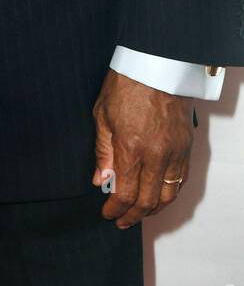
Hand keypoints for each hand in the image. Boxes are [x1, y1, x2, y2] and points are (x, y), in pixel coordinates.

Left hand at [92, 69, 192, 227]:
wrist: (155, 64)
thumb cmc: (126, 84)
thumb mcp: (102, 115)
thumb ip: (102, 152)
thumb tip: (100, 181)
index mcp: (131, 148)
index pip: (125, 193)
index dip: (115, 209)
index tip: (106, 213)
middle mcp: (156, 154)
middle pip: (147, 200)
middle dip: (132, 216)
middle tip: (120, 221)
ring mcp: (174, 152)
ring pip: (167, 194)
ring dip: (152, 210)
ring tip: (139, 214)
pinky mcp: (186, 146)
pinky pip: (180, 180)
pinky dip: (169, 194)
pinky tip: (159, 197)